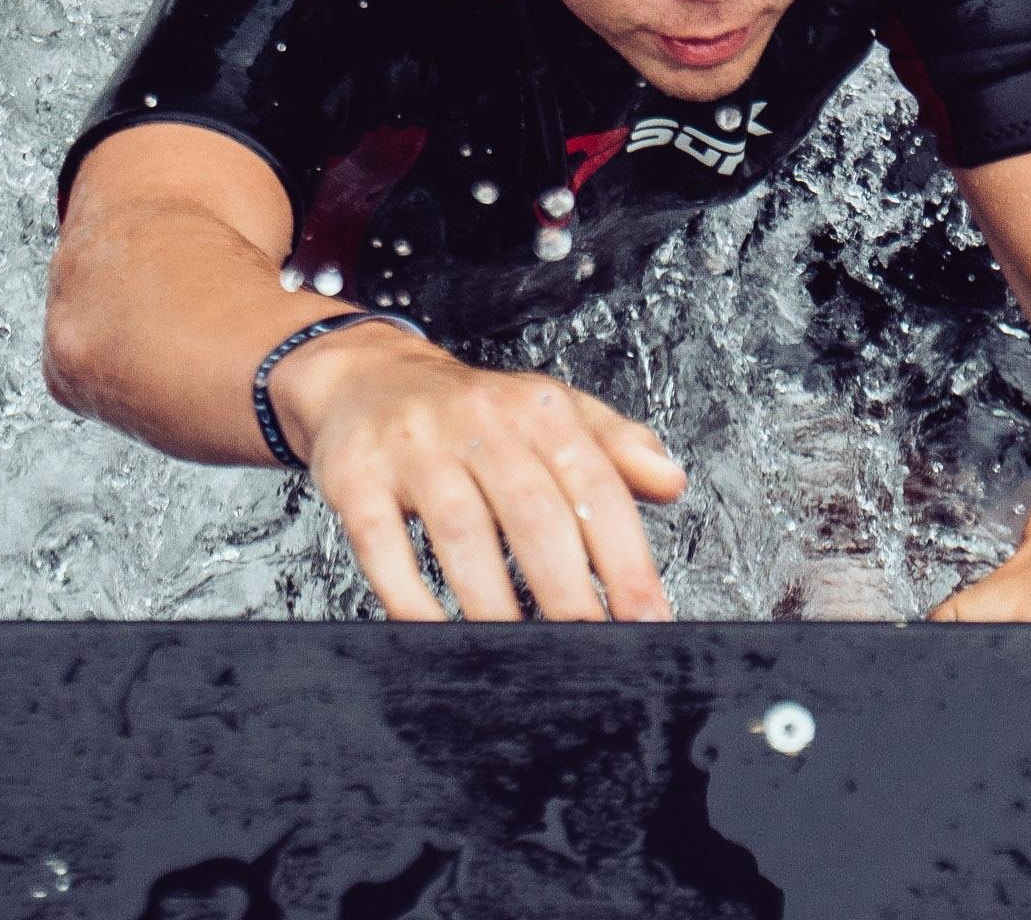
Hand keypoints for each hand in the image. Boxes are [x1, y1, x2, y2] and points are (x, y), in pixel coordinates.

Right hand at [273, 324, 685, 620]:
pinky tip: (433, 632)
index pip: (596, 486)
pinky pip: (382, 543)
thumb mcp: (553, 412)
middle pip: (532, 513)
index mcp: (540, 410)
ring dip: (494, 603)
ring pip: (461, 532)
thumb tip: (672, 482)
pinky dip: (410, 596)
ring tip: (520, 653)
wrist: (369, 378)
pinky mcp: (357, 476)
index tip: (647, 619)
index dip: (625, 558)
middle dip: (567, 592)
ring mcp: (415, 448)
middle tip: (588, 649)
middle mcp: (481, 421)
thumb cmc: (475, 413)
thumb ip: (617, 447)